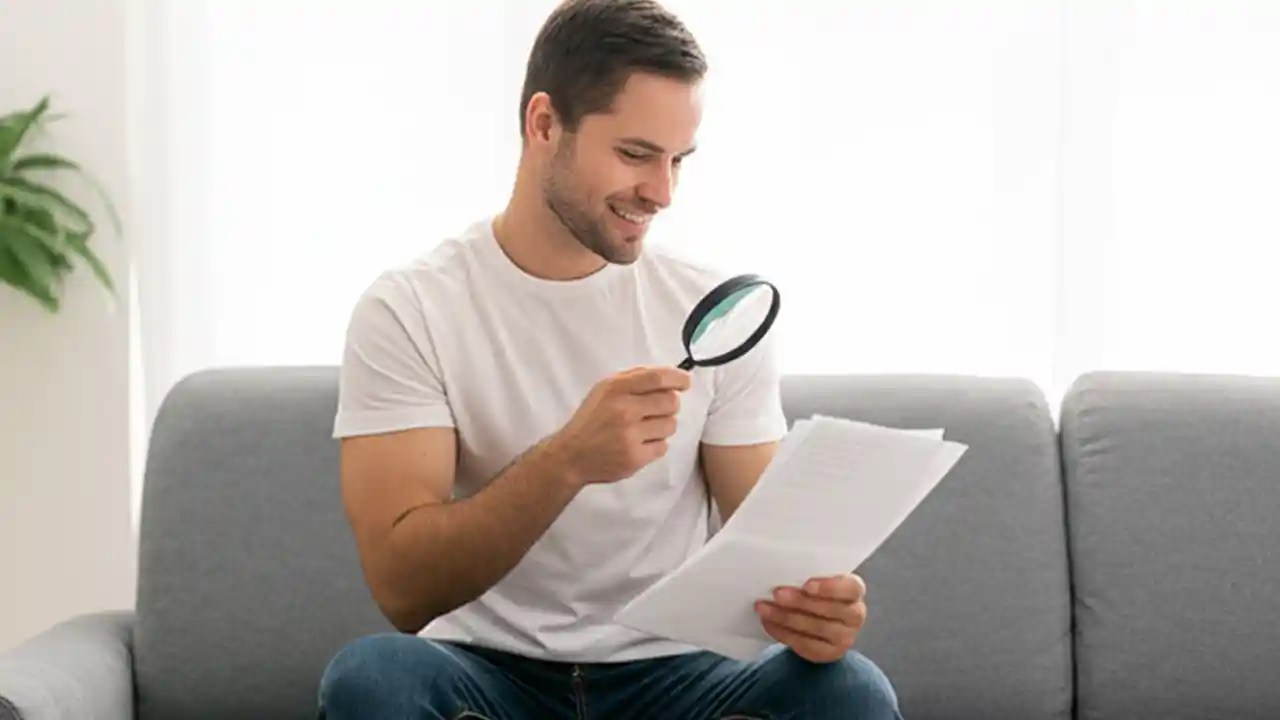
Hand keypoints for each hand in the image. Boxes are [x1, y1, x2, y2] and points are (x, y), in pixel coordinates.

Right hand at [545, 366, 691, 485]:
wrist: (571, 455)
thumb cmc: (591, 420)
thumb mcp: (604, 390)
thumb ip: (633, 379)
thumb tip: (668, 376)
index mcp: (615, 389)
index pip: (657, 377)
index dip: (677, 378)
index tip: (685, 382)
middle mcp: (624, 411)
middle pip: (670, 401)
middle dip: (670, 405)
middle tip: (658, 410)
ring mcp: (630, 436)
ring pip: (671, 425)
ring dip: (663, 426)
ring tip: (645, 429)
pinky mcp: (635, 458)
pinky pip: (663, 446)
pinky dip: (655, 445)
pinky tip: (639, 444)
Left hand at [754, 573, 867, 662]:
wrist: (818, 620)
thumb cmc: (816, 593)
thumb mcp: (816, 580)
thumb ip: (806, 576)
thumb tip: (781, 573)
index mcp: (854, 590)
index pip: (851, 588)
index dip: (830, 587)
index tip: (806, 585)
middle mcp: (855, 615)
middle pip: (831, 609)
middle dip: (800, 601)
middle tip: (776, 594)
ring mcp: (845, 637)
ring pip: (817, 628)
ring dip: (787, 618)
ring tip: (765, 608)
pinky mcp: (830, 653)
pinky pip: (806, 645)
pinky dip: (784, 634)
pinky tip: (769, 623)